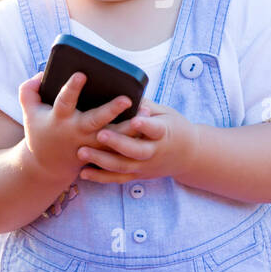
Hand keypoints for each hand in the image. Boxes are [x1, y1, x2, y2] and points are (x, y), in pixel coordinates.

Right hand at [17, 70, 141, 188]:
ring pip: (113, 137)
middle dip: (110, 110)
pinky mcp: (102, 153)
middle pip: (95, 121)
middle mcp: (77, 132)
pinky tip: (149, 125)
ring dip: (130, 127)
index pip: (64, 101)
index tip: (81, 74)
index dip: (72, 88)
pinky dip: (133, 137)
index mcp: (59, 119)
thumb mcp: (29, 111)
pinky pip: (120, 146)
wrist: (47, 167)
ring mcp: (91, 144)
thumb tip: (41, 74)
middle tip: (126, 99)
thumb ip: (28, 90)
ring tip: (146, 113)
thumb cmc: (40, 131)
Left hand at [74, 98, 200, 183]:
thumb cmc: (174, 127)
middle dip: (117, 143)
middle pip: (135, 151)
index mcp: (164, 133)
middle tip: (100, 134)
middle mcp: (154, 152)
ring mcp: (145, 166)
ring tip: (82, 152)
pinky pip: (117, 179)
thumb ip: (147, 106)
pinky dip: (100, 177)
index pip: (155, 129)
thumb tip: (126, 92)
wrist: (188, 156)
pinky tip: (84, 173)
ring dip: (101, 161)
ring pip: (123, 167)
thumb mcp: (166, 113)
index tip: (135, 119)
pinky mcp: (138, 175)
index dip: (145, 125)